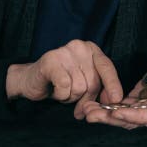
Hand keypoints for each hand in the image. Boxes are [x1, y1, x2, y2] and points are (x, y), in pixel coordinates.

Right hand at [6, 40, 123, 118]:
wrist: (31, 81)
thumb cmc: (60, 82)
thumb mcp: (84, 82)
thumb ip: (99, 88)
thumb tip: (114, 100)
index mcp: (91, 49)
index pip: (107, 67)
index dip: (113, 85)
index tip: (116, 100)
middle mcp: (79, 46)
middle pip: (93, 82)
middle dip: (85, 97)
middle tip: (72, 97)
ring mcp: (64, 52)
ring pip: (79, 87)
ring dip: (70, 97)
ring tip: (61, 89)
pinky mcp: (50, 61)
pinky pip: (65, 87)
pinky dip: (60, 95)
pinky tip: (54, 89)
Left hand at [81, 55, 146, 129]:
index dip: (134, 116)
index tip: (116, 113)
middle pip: (131, 121)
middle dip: (110, 119)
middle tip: (90, 115)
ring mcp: (143, 110)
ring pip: (121, 118)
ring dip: (103, 116)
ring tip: (85, 111)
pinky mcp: (135, 104)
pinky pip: (118, 109)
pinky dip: (104, 109)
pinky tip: (88, 105)